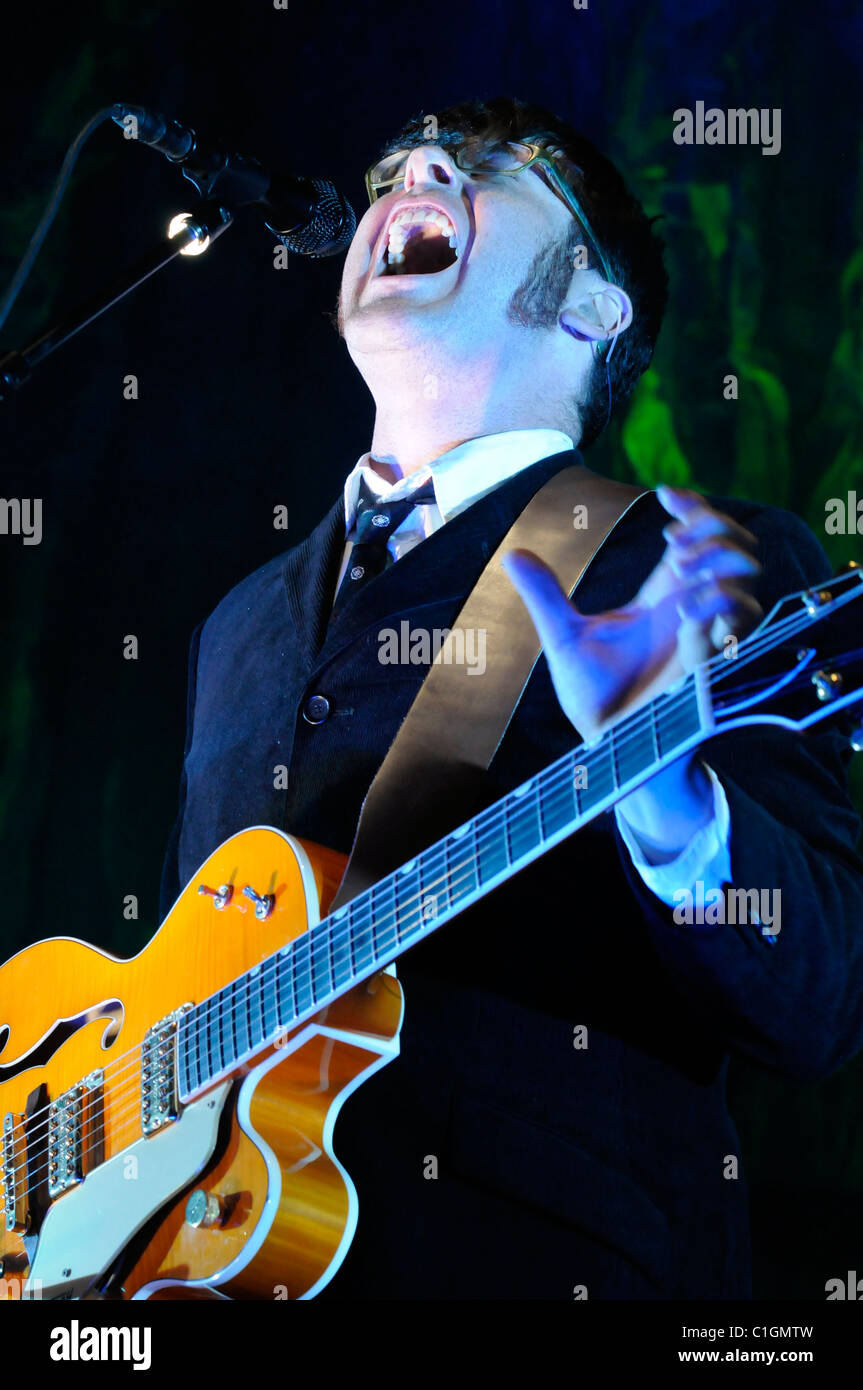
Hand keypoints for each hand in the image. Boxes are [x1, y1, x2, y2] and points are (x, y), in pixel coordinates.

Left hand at [502, 485, 761, 857]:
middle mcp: (690, 611)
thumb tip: (514, 554)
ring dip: (718, 566)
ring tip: (681, 572)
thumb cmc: (595, 698)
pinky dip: (713, 608)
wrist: (605, 747)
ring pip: (746, 583)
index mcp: (663, 596)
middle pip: (735, 549)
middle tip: (675, 541)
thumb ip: (545, 596)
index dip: (693, 506)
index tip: (665, 496)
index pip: (698, 536)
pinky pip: (731, 627)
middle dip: (716, 529)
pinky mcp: (705, 668)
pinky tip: (683, 611)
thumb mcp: (564, 637)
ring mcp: (702, 638)